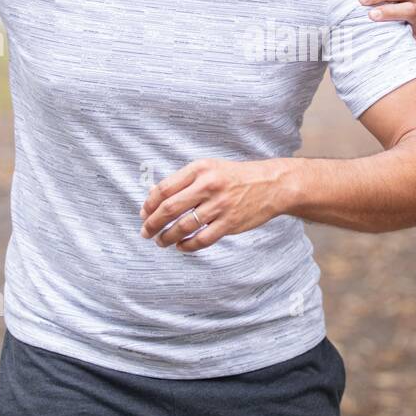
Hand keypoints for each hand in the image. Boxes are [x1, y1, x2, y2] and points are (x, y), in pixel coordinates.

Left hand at [139, 158, 285, 252]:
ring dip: (167, 237)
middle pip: (169, 208)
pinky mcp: (229, 223)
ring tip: (161, 242)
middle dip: (152, 223)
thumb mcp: (209, 169)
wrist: (271, 184)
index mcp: (200, 169)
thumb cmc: (235, 177)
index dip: (149, 204)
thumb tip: (153, 198)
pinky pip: (201, 239)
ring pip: (183, 226)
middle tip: (145, 232)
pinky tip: (181, 246)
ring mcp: (220, 205)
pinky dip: (187, 246)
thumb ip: (183, 181)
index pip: (164, 188)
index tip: (144, 214)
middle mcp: (208, 185)